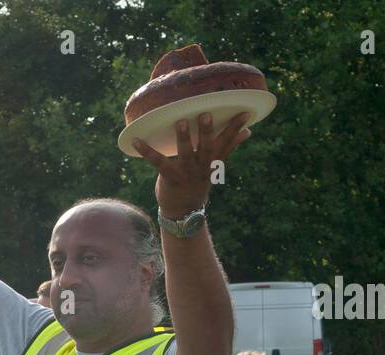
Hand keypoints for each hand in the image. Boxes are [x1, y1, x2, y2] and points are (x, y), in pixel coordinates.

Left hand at [130, 112, 251, 217]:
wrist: (184, 211)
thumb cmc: (198, 181)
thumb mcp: (214, 165)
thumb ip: (228, 148)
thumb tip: (248, 132)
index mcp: (212, 161)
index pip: (226, 143)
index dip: (235, 129)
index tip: (244, 113)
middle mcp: (201, 167)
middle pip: (206, 148)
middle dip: (206, 132)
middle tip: (205, 114)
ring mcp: (185, 173)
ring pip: (185, 154)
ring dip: (184, 138)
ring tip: (181, 121)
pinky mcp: (170, 177)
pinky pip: (158, 162)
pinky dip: (146, 151)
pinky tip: (136, 140)